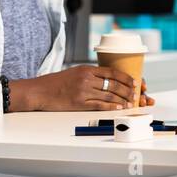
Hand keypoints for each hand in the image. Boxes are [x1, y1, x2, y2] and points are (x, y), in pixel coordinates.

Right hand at [13, 65, 153, 111]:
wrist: (40, 91)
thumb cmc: (56, 83)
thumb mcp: (74, 73)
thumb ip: (90, 75)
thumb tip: (107, 80)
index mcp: (87, 69)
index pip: (112, 72)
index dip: (126, 77)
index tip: (134, 82)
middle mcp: (87, 78)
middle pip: (113, 83)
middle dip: (128, 89)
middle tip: (136, 94)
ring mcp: (83, 91)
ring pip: (109, 94)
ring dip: (123, 99)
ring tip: (131, 102)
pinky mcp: (79, 103)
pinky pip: (100, 104)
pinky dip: (112, 106)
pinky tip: (119, 107)